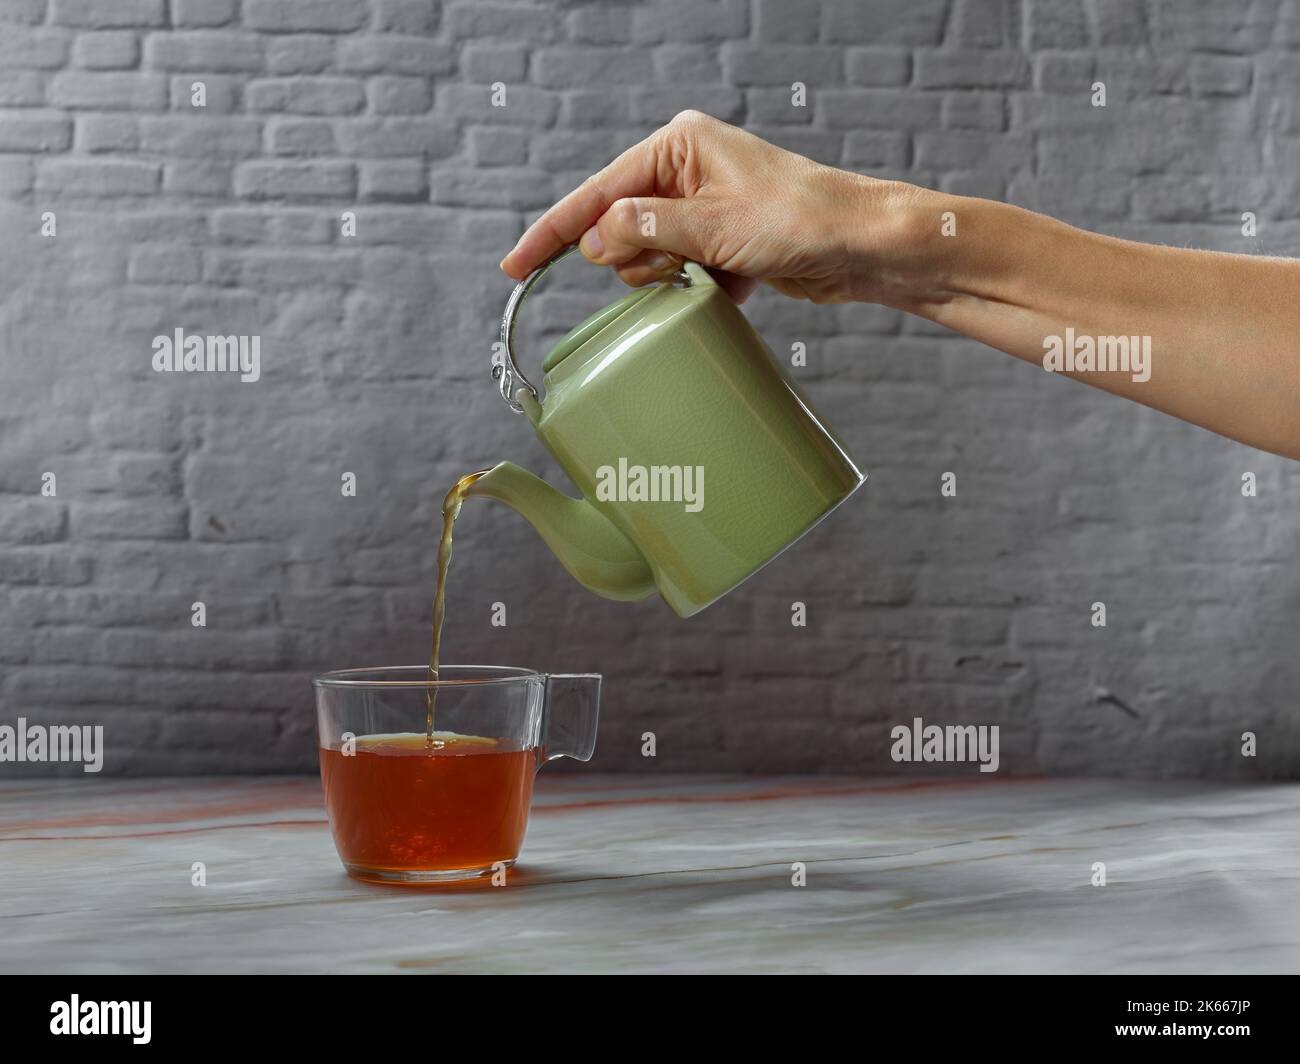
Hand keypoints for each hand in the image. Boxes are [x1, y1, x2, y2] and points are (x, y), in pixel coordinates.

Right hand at [500, 110, 899, 304]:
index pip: (597, 193)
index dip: (553, 232)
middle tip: (674, 266)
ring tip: (710, 272)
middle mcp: (687, 171)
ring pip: (647, 256)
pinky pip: (681, 272)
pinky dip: (695, 287)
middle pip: (619, 228)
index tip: (516, 266)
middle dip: (633, 258)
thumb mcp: (714, 225)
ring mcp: (705, 207)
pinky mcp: (723, 241)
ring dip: (666, 276)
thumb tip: (594, 240)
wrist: (864, 246)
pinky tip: (731, 284)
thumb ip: (645, 230)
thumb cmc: (801, 220)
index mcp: (679, 145)